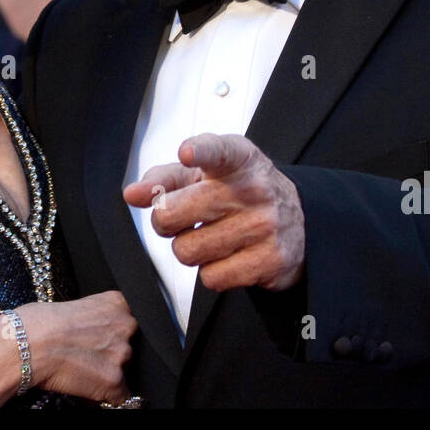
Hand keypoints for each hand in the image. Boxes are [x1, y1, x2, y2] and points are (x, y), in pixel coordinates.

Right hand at [15, 291, 134, 403]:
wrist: (26, 344)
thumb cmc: (38, 322)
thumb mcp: (75, 305)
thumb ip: (95, 316)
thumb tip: (94, 332)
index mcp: (117, 302)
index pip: (128, 321)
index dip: (113, 334)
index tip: (101, 340)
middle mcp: (125, 326)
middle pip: (128, 345)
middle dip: (112, 353)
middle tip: (86, 357)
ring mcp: (121, 354)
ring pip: (124, 370)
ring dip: (107, 373)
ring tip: (81, 371)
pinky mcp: (114, 380)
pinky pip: (119, 395)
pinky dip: (104, 395)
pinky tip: (85, 388)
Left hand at [123, 132, 304, 291]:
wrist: (297, 221)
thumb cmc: (236, 193)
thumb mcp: (204, 174)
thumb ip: (164, 179)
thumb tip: (132, 194)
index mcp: (238, 159)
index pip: (218, 151)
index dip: (200, 151)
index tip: (187, 153)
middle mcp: (254, 188)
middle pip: (172, 214)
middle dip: (165, 222)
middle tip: (182, 219)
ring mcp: (265, 225)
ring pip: (187, 252)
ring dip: (190, 249)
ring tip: (211, 236)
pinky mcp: (271, 260)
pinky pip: (211, 278)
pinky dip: (212, 272)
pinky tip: (230, 255)